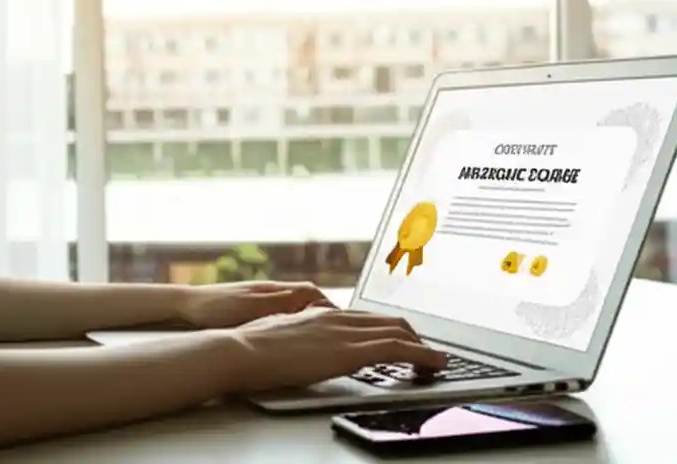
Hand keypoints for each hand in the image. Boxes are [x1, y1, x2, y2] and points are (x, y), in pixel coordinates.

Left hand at [174, 280, 335, 329]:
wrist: (185, 306)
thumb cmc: (215, 306)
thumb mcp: (251, 307)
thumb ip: (281, 304)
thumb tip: (313, 302)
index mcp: (275, 290)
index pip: (313, 294)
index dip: (329, 308)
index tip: (340, 322)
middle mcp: (271, 293)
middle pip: (308, 300)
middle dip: (323, 314)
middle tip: (336, 331)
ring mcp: (261, 302)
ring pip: (295, 309)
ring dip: (308, 320)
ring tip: (318, 337)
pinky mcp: (251, 312)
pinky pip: (281, 316)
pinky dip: (291, 325)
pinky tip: (289, 338)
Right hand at [217, 307, 446, 392]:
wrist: (240, 350)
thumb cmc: (248, 347)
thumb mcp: (274, 334)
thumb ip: (292, 334)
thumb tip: (294, 342)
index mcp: (318, 313)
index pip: (362, 317)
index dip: (383, 327)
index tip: (395, 336)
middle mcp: (336, 317)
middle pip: (385, 321)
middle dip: (409, 334)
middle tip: (423, 348)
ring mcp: (344, 332)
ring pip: (397, 331)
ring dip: (421, 345)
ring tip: (436, 358)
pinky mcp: (350, 350)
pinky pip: (398, 349)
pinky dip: (423, 355)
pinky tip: (435, 363)